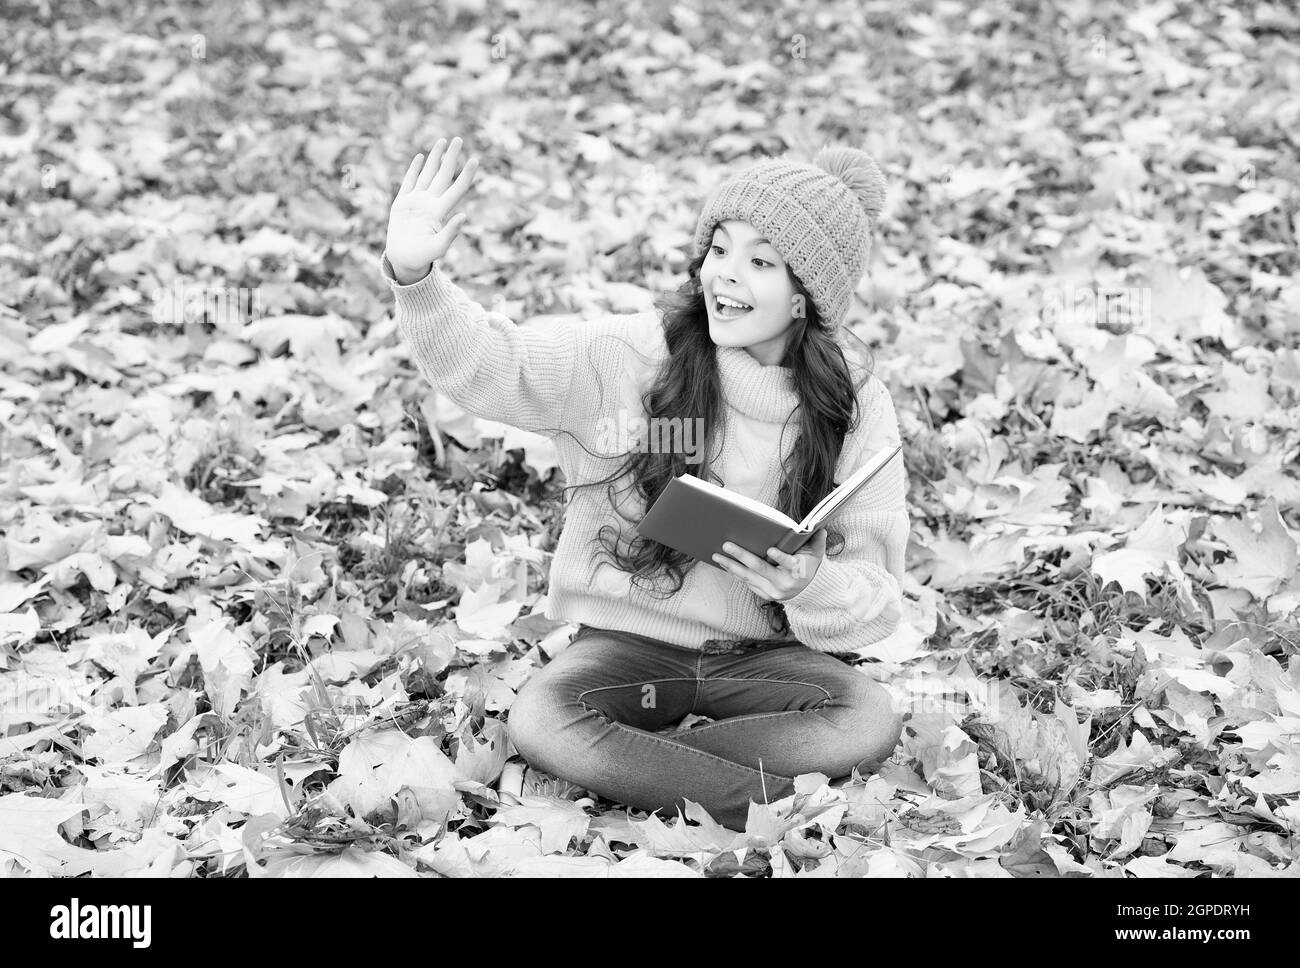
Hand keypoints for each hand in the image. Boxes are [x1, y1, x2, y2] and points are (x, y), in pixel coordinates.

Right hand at [387, 136, 478, 283]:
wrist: (404, 261)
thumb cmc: (422, 258)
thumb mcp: (437, 248)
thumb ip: (450, 233)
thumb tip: (464, 215)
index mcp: (440, 212)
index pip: (456, 189)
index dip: (466, 175)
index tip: (475, 160)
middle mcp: (430, 203)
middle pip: (443, 175)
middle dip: (450, 157)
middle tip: (458, 139)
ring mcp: (416, 201)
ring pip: (428, 173)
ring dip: (435, 157)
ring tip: (443, 141)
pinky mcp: (402, 202)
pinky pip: (409, 181)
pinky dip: (415, 168)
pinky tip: (422, 157)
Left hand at [711, 528, 827, 602]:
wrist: (810, 591)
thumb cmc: (810, 565)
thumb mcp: (817, 553)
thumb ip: (817, 541)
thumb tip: (820, 528)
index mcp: (798, 571)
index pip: (790, 564)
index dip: (780, 557)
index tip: (770, 550)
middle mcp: (784, 583)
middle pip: (760, 569)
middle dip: (742, 556)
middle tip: (727, 545)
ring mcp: (773, 591)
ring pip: (748, 577)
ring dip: (731, 566)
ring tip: (716, 556)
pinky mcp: (765, 595)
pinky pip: (747, 583)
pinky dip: (735, 573)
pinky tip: (724, 564)